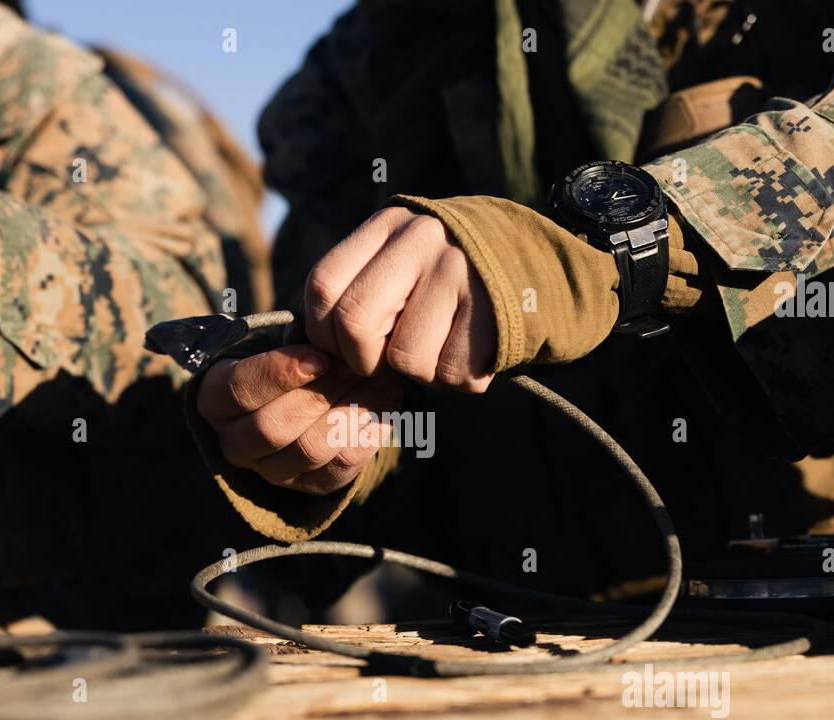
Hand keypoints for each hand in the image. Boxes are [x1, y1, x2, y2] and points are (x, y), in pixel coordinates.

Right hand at [197, 345, 403, 494]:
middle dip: (322, 393)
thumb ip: (299, 341)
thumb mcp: (278, 345)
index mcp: (215, 401)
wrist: (294, 401)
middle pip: (274, 426)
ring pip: (310, 451)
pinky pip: (341, 469)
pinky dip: (370, 435)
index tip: (319, 356)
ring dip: (352, 412)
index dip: (280, 373)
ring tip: (382, 382)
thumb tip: (338, 341)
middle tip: (357, 365)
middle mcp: (234, 443)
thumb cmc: (284, 363)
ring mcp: (269, 471)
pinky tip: (388, 406)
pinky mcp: (306, 487)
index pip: (239, 390)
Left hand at [304, 206, 494, 391]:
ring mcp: (459, 271)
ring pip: (405, 358)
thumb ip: (353, 290)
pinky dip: (456, 379)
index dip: (322, 332)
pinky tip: (469, 350)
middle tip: (386, 359)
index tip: (343, 347)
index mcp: (387, 225)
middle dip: (364, 360)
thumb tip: (298, 347)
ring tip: (438, 347)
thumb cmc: (445, 280)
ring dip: (417, 372)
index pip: (322, 285)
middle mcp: (420, 239)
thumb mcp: (397, 262)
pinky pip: (451, 372)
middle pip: (355, 323)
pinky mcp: (493, 308)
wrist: (534, 264)